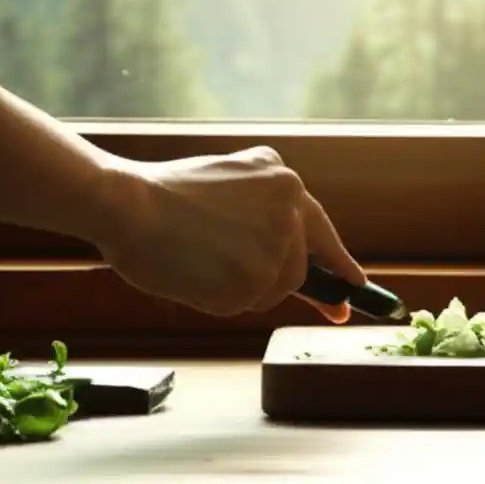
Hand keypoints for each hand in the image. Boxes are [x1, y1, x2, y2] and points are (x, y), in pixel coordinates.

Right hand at [90, 146, 365, 321]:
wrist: (128, 204)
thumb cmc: (166, 193)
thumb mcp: (231, 177)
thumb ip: (266, 208)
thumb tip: (298, 255)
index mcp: (285, 184)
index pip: (321, 232)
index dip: (338, 262)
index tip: (356, 287)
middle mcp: (290, 216)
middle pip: (293, 270)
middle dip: (266, 277)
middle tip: (224, 267)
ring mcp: (274, 253)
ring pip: (269, 291)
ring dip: (238, 286)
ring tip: (200, 255)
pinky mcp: (252, 285)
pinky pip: (242, 306)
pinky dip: (216, 298)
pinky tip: (193, 271)